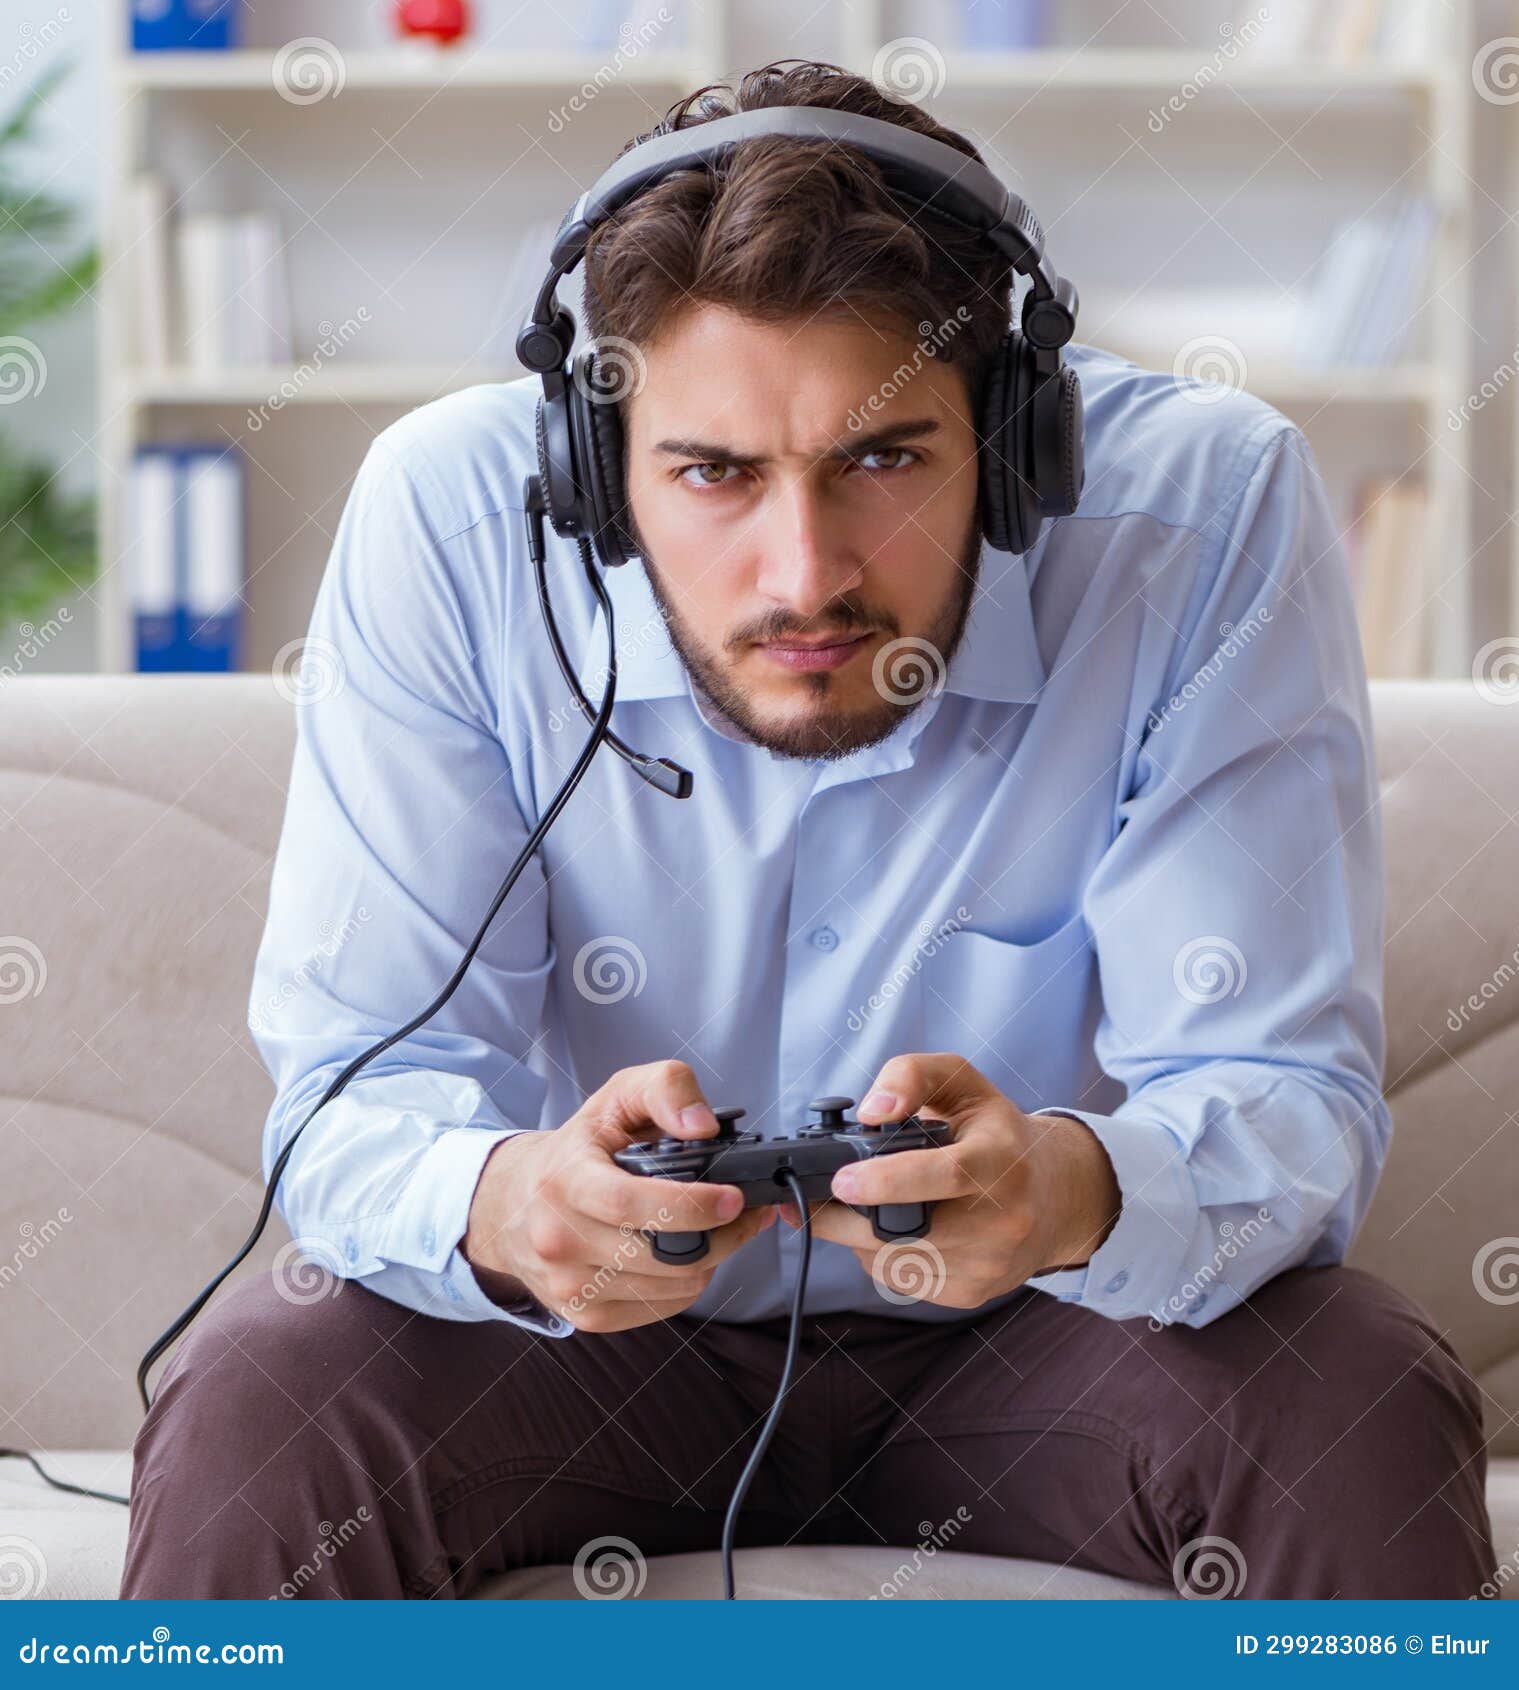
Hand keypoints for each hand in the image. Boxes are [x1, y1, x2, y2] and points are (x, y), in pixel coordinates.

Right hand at [461, 1059, 774, 1331]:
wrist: (512, 1205)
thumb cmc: (574, 1152)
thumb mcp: (614, 1098)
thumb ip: (664, 1089)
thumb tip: (703, 1125)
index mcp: (565, 1181)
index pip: (630, 1203)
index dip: (690, 1205)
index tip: (732, 1197)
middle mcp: (560, 1239)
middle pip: (662, 1254)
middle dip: (721, 1235)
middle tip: (745, 1211)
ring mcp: (570, 1286)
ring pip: (672, 1285)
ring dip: (711, 1259)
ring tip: (718, 1228)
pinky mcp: (585, 1316)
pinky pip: (662, 1308)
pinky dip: (687, 1282)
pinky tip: (687, 1253)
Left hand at [779, 1054, 1120, 1310]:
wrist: (1052, 1196)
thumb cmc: (996, 1134)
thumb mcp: (962, 1083)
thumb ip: (912, 1076)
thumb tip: (871, 1111)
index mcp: (1000, 1161)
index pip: (947, 1175)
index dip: (889, 1181)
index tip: (843, 1181)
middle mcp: (1001, 1220)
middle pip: (902, 1231)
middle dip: (842, 1218)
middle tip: (812, 1195)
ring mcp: (986, 1264)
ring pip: (889, 1258)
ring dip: (856, 1234)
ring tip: (865, 1201)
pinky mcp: (968, 1293)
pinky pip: (898, 1277)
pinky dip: (878, 1253)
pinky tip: (893, 1226)